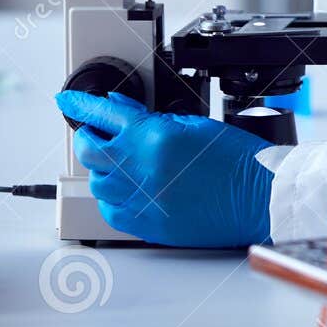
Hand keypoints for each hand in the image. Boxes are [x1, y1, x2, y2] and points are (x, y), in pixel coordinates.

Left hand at [56, 91, 272, 247]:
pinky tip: (128, 188)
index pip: (103, 113)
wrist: (257, 197)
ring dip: (103, 165)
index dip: (80, 104)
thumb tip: (124, 111)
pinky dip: (113, 196)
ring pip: (97, 180)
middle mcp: (138, 169)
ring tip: (121, 159)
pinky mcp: (145, 225)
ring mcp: (139, 200)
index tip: (68, 101)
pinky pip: (110, 210)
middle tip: (96, 129)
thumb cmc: (237, 161)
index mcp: (152, 137)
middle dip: (88, 134)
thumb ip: (154, 117)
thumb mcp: (196, 123)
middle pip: (88, 148)